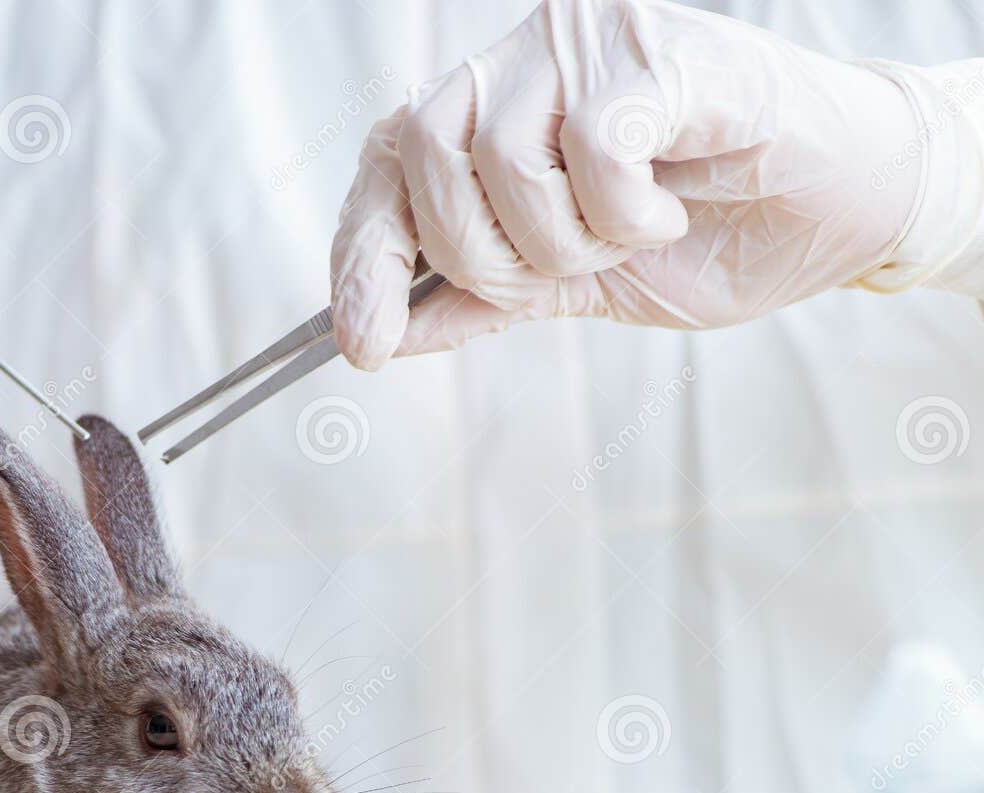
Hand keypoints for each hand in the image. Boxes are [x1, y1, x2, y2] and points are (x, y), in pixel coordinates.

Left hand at [330, 0, 950, 367]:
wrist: (839, 216)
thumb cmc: (710, 235)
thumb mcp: (570, 287)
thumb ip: (477, 299)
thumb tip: (380, 333)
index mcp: (493, 107)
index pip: (386, 166)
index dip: (363, 255)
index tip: (362, 343)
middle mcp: (526, 57)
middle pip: (426, 157)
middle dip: (486, 253)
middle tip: (570, 266)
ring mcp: (586, 41)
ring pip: (500, 154)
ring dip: (564, 237)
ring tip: (629, 233)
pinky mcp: (653, 49)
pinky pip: (588, 144)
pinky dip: (622, 209)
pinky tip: (667, 205)